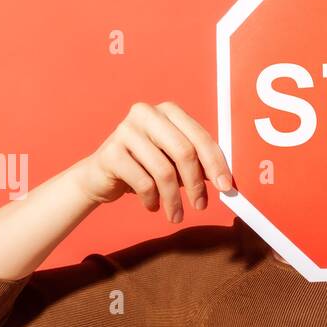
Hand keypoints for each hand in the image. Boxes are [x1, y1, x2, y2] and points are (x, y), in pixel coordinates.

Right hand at [75, 101, 234, 222]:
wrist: (100, 176)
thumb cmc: (145, 167)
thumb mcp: (174, 162)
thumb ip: (198, 164)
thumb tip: (225, 181)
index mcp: (168, 111)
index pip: (200, 137)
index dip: (216, 163)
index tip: (226, 187)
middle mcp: (146, 114)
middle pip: (184, 151)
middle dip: (196, 184)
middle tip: (201, 206)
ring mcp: (126, 131)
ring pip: (164, 171)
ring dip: (174, 200)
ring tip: (176, 215)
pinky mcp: (111, 153)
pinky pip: (143, 183)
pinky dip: (152, 200)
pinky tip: (152, 205)